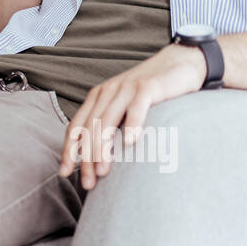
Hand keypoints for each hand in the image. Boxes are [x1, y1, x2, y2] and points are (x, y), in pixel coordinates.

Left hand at [59, 43, 206, 189]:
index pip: (76, 126)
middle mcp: (108, 91)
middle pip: (89, 128)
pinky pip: (137, 107)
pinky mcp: (148, 87)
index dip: (68, 150)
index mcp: (98, 97)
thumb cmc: (152, 91)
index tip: (65, 173)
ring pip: (107, 121)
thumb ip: (112, 123)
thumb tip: (98, 156)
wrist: (181, 61)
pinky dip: (132, 125)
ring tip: (102, 171)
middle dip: (85, 158)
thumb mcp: (125, 105)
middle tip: (88, 184)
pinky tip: (131, 143)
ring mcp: (127, 88)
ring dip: (102, 148)